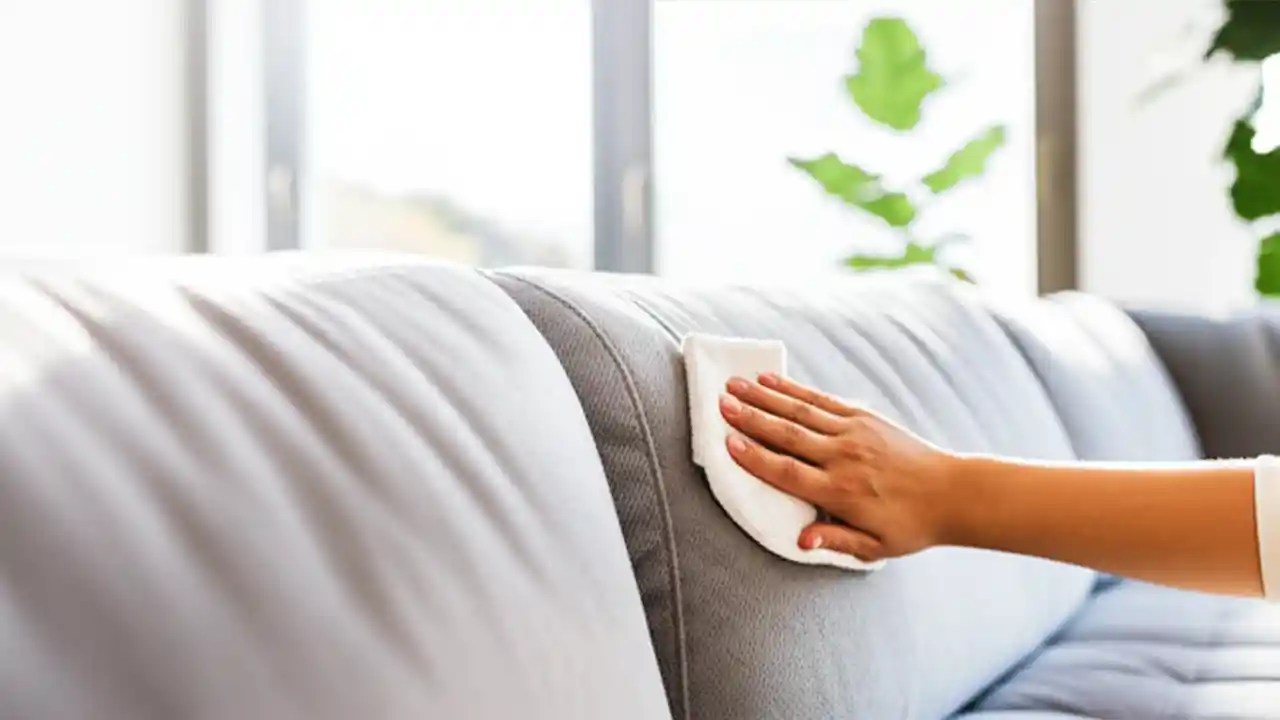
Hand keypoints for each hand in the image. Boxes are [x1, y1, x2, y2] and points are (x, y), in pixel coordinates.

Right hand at [719, 373, 957, 561]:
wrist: (952, 492)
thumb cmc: (910, 525)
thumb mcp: (874, 547)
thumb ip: (835, 540)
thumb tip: (801, 540)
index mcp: (841, 492)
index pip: (788, 472)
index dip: (755, 458)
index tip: (728, 443)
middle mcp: (844, 457)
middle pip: (788, 435)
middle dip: (751, 418)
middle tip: (720, 404)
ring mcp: (854, 433)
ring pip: (800, 411)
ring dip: (765, 397)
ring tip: (735, 385)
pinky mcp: (864, 417)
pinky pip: (822, 400)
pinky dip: (794, 390)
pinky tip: (770, 381)